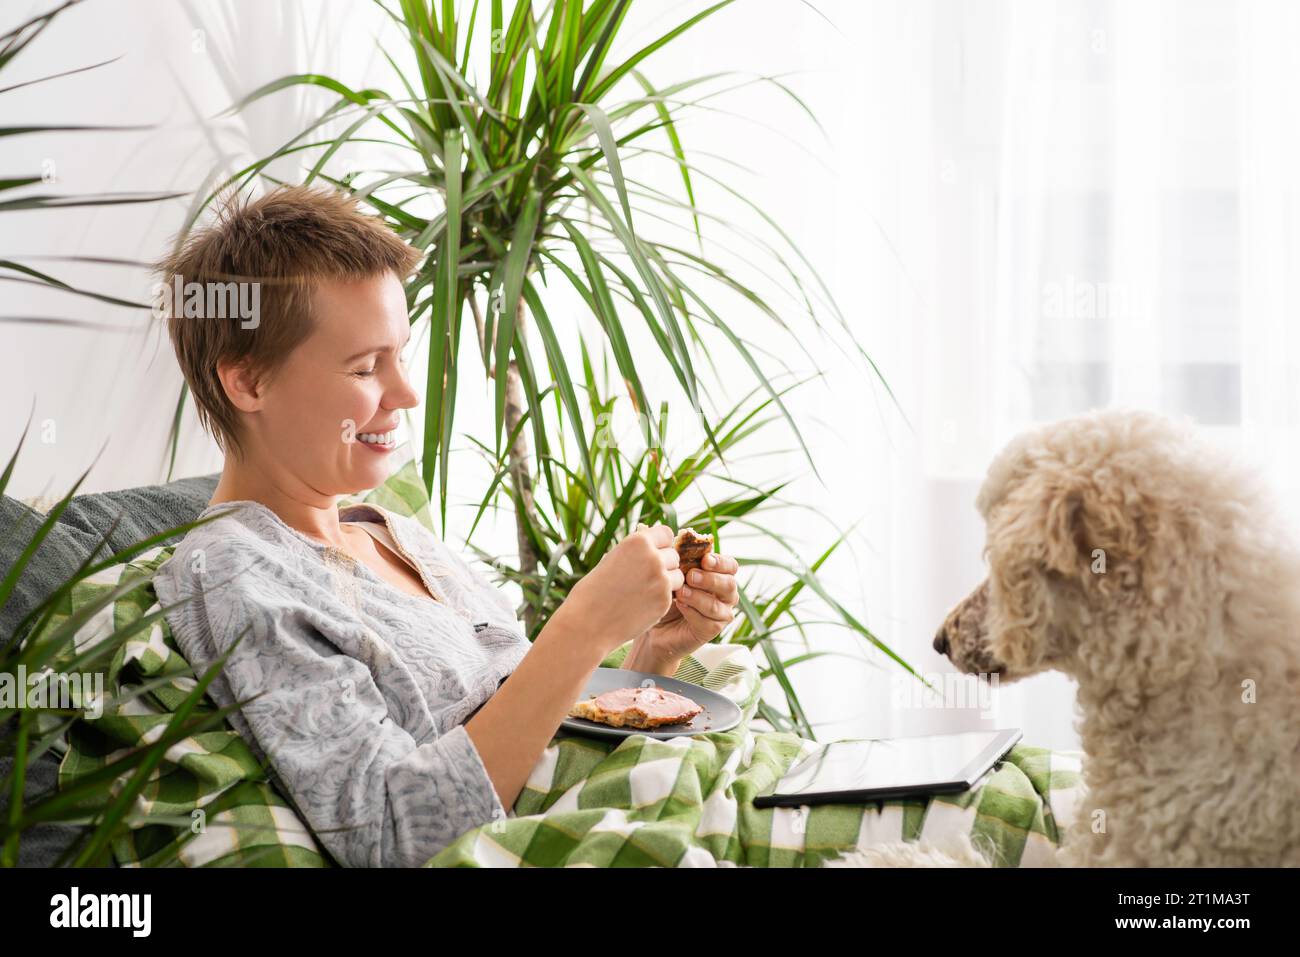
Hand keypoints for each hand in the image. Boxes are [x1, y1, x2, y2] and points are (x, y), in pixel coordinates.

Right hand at [553, 522, 683, 658]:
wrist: (587, 623)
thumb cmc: (594, 591)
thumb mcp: (613, 559)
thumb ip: (636, 551)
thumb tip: (655, 543)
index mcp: (637, 541)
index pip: (667, 533)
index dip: (661, 545)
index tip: (653, 555)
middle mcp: (653, 557)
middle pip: (674, 555)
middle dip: (665, 565)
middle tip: (645, 578)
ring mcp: (661, 580)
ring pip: (678, 576)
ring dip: (667, 582)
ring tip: (644, 591)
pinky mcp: (664, 601)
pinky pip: (671, 596)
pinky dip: (661, 600)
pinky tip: (641, 605)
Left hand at [637, 545, 739, 665]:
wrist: (650, 620)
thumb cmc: (662, 591)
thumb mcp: (667, 571)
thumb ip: (669, 553)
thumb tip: (651, 527)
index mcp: (717, 575)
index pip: (730, 565)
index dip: (721, 562)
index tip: (705, 559)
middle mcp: (724, 594)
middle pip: (730, 585)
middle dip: (711, 579)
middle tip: (691, 576)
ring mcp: (720, 614)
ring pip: (719, 605)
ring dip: (699, 597)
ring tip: (681, 592)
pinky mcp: (711, 631)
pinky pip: (709, 623)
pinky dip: (694, 613)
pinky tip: (680, 606)